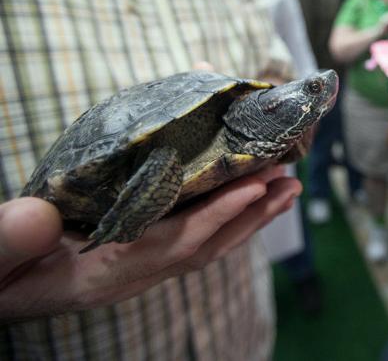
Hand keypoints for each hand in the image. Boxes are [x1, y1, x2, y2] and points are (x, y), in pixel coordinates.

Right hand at [0, 166, 299, 321]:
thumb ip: (8, 243)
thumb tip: (38, 217)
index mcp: (103, 274)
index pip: (171, 244)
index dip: (216, 216)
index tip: (253, 186)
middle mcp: (132, 275)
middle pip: (205, 246)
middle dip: (250, 216)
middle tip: (290, 183)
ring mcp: (137, 269)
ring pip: (204, 245)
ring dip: (247, 218)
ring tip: (284, 189)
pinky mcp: (135, 257)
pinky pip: (189, 239)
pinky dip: (221, 218)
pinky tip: (239, 200)